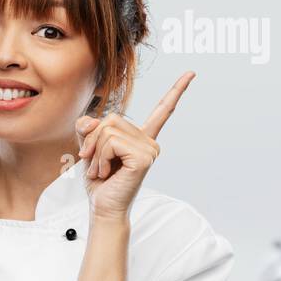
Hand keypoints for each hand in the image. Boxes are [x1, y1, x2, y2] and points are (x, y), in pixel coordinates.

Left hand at [73, 71, 194, 218]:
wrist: (103, 206)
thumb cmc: (99, 180)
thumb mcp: (90, 148)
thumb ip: (89, 129)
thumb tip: (91, 121)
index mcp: (141, 138)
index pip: (162, 111)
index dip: (176, 91)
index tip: (192, 73)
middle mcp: (150, 141)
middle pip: (111, 119)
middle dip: (93, 139)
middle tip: (92, 161)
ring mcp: (150, 149)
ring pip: (108, 131)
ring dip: (95, 152)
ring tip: (100, 170)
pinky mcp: (145, 157)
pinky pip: (111, 143)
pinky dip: (101, 157)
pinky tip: (106, 172)